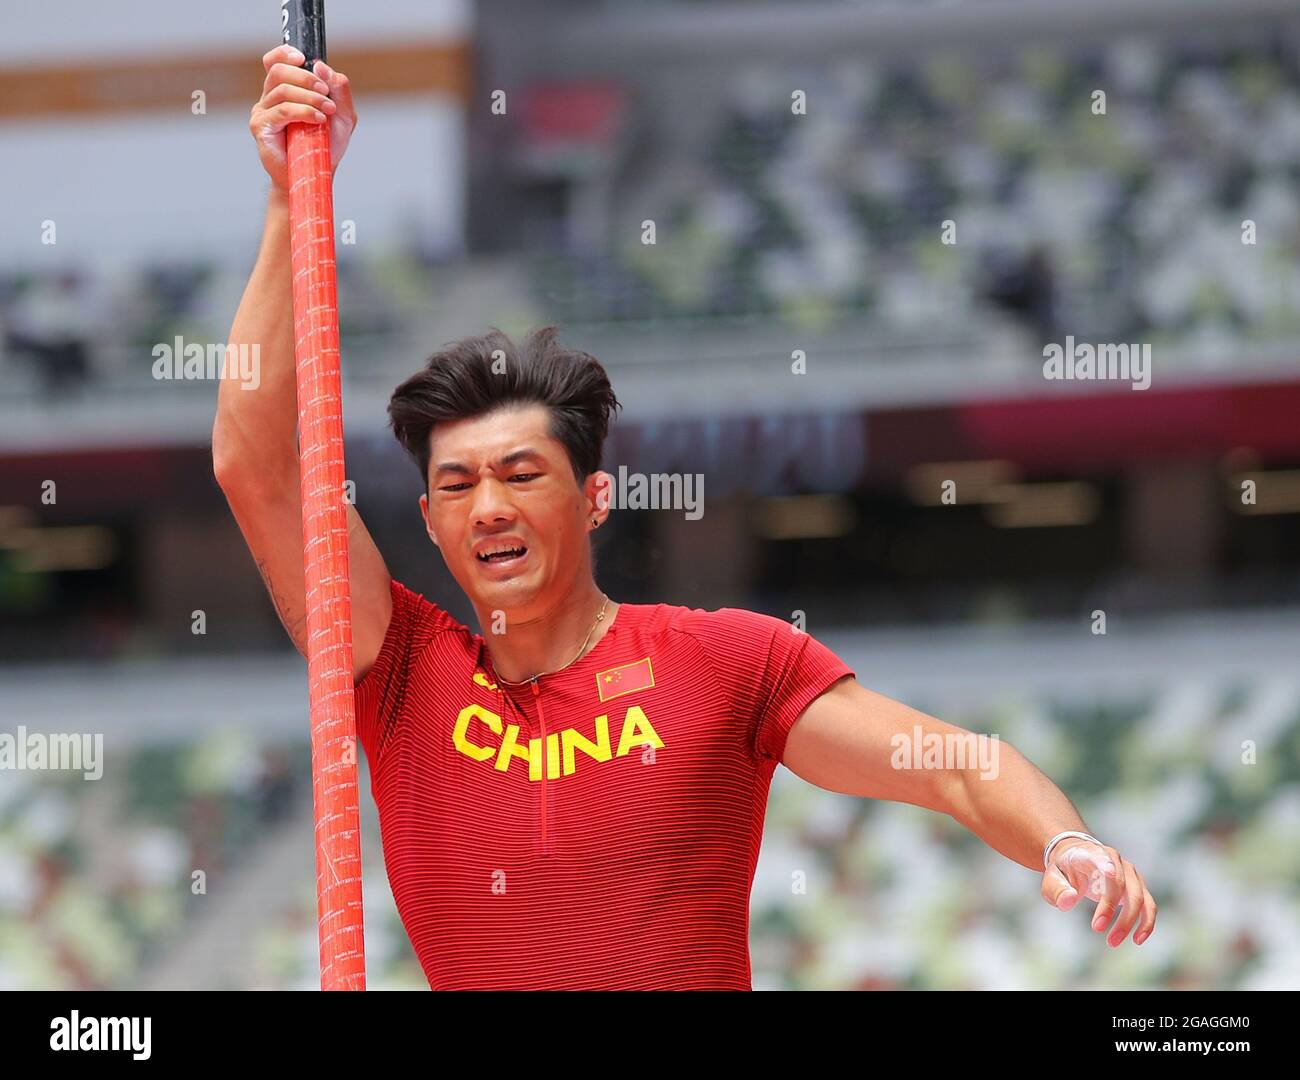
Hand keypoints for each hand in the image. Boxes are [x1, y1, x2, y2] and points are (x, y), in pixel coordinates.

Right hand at [249, 44, 356, 191]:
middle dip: (306, 77)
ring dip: (310, 97)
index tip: (303, 58)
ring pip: (282, 89)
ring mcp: (263, 112)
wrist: (315, 176)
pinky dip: (303, 111)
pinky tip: (318, 119)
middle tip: (326, 92)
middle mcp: (270, 98)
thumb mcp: (342, 116)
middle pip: (279, 71)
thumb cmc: (325, 146)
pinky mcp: (261, 127)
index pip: (274, 62)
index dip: (284, 53)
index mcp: (285, 91)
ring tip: (327, 111)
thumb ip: (339, 90)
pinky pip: (282, 111)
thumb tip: (321, 65)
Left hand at [1041, 838, 1156, 947]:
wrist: (1077, 859)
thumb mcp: (1052, 877)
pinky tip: (1137, 939)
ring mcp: (1131, 874)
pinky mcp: (1139, 888)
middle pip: (1122, 884)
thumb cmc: (1064, 870)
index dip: (1107, 864)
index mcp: (1093, 853)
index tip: (1108, 872)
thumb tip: (1069, 901)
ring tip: (1112, 942)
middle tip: (1096, 929)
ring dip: (1128, 922)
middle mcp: (1117, 861)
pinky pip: (1149, 906)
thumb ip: (1057, 889)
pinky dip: (1146, 923)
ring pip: (1139, 898)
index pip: (1102, 857)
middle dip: (1110, 908)